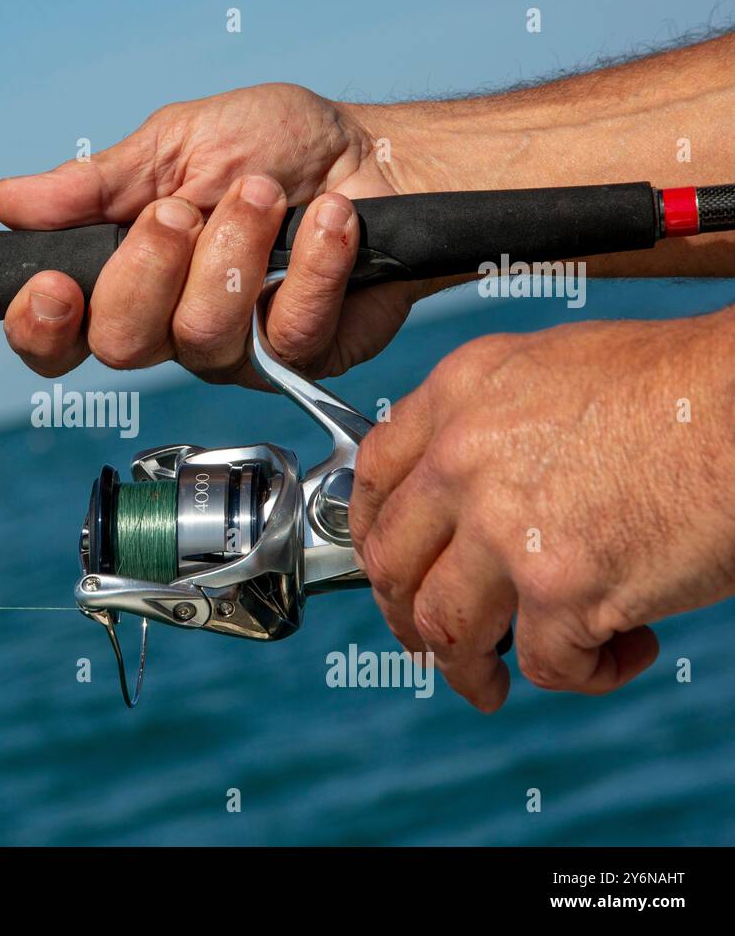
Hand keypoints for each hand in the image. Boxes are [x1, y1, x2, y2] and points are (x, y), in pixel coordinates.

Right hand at [0, 84, 415, 385]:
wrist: (381, 157)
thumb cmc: (277, 148)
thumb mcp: (178, 143)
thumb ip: (99, 183)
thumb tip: (10, 201)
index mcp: (128, 277)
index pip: (61, 336)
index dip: (42, 327)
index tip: (51, 286)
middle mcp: (172, 324)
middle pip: (121, 346)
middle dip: (147, 270)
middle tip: (183, 210)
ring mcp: (235, 349)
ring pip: (201, 336)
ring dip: (233, 251)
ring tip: (266, 195)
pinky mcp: (299, 358)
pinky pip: (284, 334)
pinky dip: (309, 263)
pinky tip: (329, 221)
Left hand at [348, 310, 734, 710]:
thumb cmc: (681, 385)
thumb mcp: (553, 368)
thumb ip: (489, 421)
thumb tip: (461, 490)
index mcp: (459, 395)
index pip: (371, 477)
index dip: (370, 535)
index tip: (385, 569)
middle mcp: (464, 458)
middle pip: (391, 563)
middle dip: (404, 616)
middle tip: (429, 642)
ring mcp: (504, 526)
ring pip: (445, 628)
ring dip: (466, 669)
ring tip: (492, 684)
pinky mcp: (561, 588)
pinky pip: (544, 665)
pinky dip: (582, 675)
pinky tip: (619, 653)